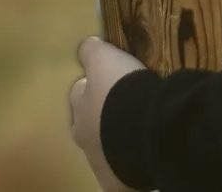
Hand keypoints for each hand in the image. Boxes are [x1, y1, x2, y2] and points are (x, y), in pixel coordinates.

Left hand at [68, 35, 147, 190]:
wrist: (142, 128)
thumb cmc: (120, 90)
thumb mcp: (105, 58)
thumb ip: (93, 51)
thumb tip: (86, 44)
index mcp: (80, 108)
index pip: (79, 92)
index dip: (94, 83)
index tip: (109, 78)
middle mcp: (84, 136)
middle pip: (88, 122)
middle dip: (101, 114)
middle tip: (123, 104)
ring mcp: (99, 160)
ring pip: (104, 146)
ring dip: (114, 137)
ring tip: (136, 127)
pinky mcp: (116, 180)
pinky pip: (121, 168)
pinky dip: (128, 160)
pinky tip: (142, 150)